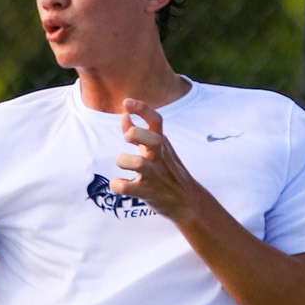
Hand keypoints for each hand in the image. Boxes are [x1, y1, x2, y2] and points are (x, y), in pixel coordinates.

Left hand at [113, 100, 204, 222]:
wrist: (187, 202)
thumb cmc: (167, 171)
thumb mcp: (157, 149)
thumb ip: (139, 132)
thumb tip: (124, 114)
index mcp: (162, 144)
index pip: (156, 120)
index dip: (141, 109)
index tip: (126, 103)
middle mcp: (159, 157)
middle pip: (152, 139)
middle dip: (134, 134)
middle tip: (127, 139)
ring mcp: (155, 175)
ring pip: (139, 164)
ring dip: (124, 160)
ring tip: (123, 164)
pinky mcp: (148, 193)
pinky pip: (127, 188)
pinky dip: (117, 184)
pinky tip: (119, 183)